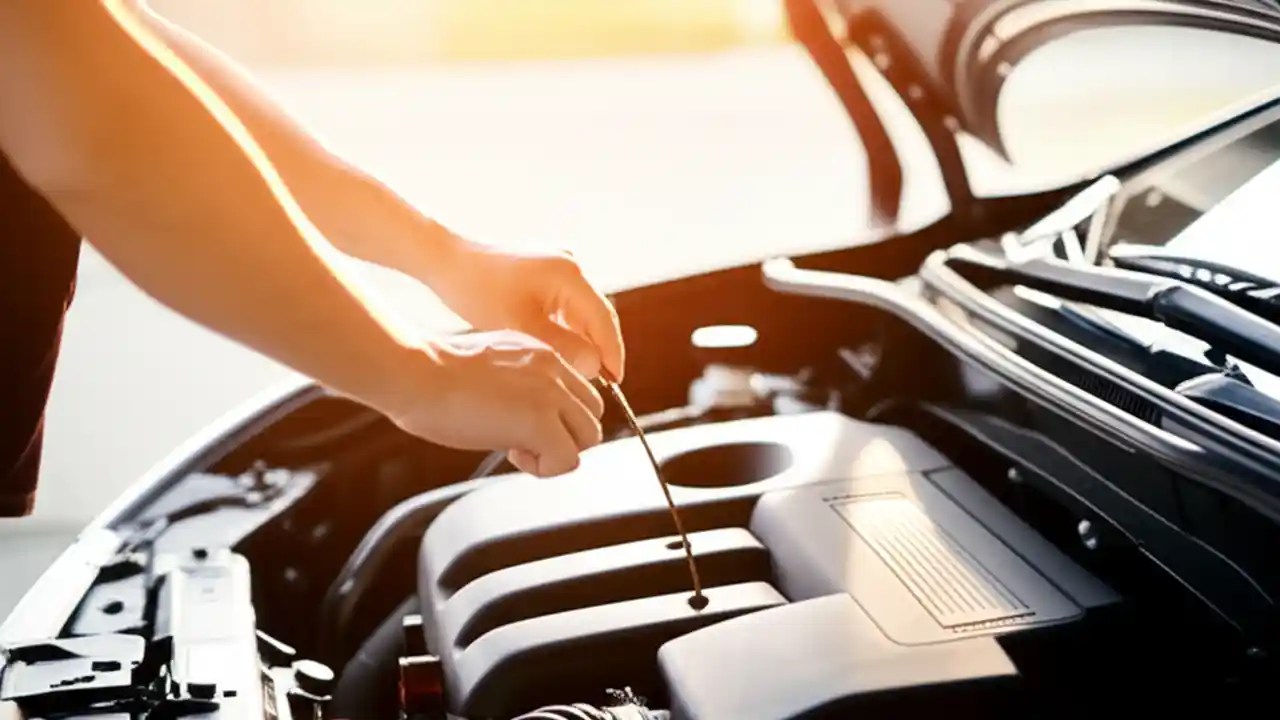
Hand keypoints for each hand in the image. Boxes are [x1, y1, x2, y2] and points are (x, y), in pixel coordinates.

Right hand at [383, 330, 603, 476]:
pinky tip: (511, 453)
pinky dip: (544, 468)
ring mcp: (551, 395)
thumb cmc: (433, 373)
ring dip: (556, 451)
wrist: (415, 373)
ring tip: (515, 447)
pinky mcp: (541, 423)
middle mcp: (555, 369)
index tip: (523, 422)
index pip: (579, 392)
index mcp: (542, 352)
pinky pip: (568, 460)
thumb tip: (520, 409)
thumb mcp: (490, 366)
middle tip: (522, 440)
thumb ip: (518, 381)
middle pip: (591, 415)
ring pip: (588, 437)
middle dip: (564, 435)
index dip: (557, 417)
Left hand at [428, 240, 624, 380]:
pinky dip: (565, 329)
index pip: (604, 320)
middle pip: (596, 315)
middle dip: (598, 348)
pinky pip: (564, 305)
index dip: (612, 353)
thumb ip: (562, 347)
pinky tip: (557, 350)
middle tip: (599, 383)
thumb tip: (595, 367)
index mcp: (570, 274)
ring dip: (580, 340)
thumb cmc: (477, 290)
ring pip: (580, 312)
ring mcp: (557, 266)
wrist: (445, 260)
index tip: (616, 382)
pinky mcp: (543, 272)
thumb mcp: (520, 326)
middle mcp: (570, 266)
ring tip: (577, 371)